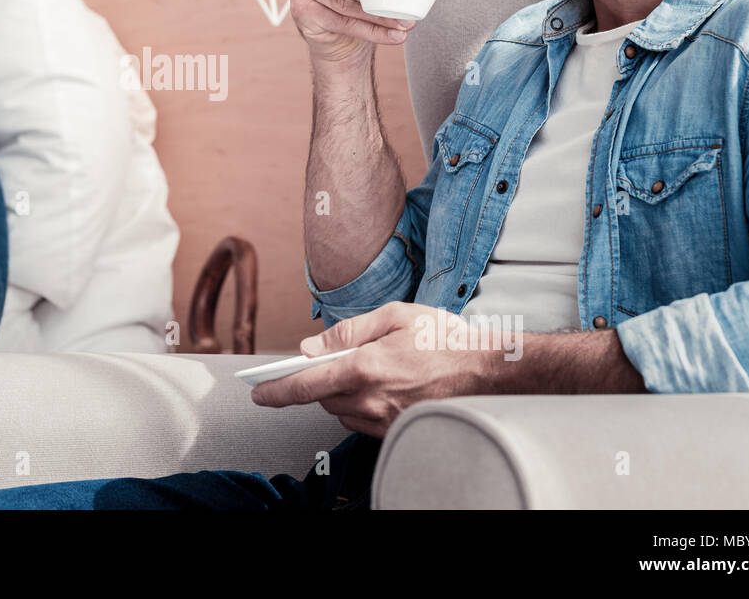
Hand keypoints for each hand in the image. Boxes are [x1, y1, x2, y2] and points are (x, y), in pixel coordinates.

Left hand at [249, 302, 489, 436]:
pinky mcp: (397, 432)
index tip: (258, 392)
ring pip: (341, 412)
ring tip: (363, 371)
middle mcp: (370, 399)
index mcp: (364, 367)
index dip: (275, 390)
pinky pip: (363, 423)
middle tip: (326, 363)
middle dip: (316, 382)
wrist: (490, 372)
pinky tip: (379, 388)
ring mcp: (384, 420)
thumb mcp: (394, 317)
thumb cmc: (445, 340)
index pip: (304, 385)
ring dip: (338, 395)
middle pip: (321, 399)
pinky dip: (359, 407)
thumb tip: (311, 346)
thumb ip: (347, 331)